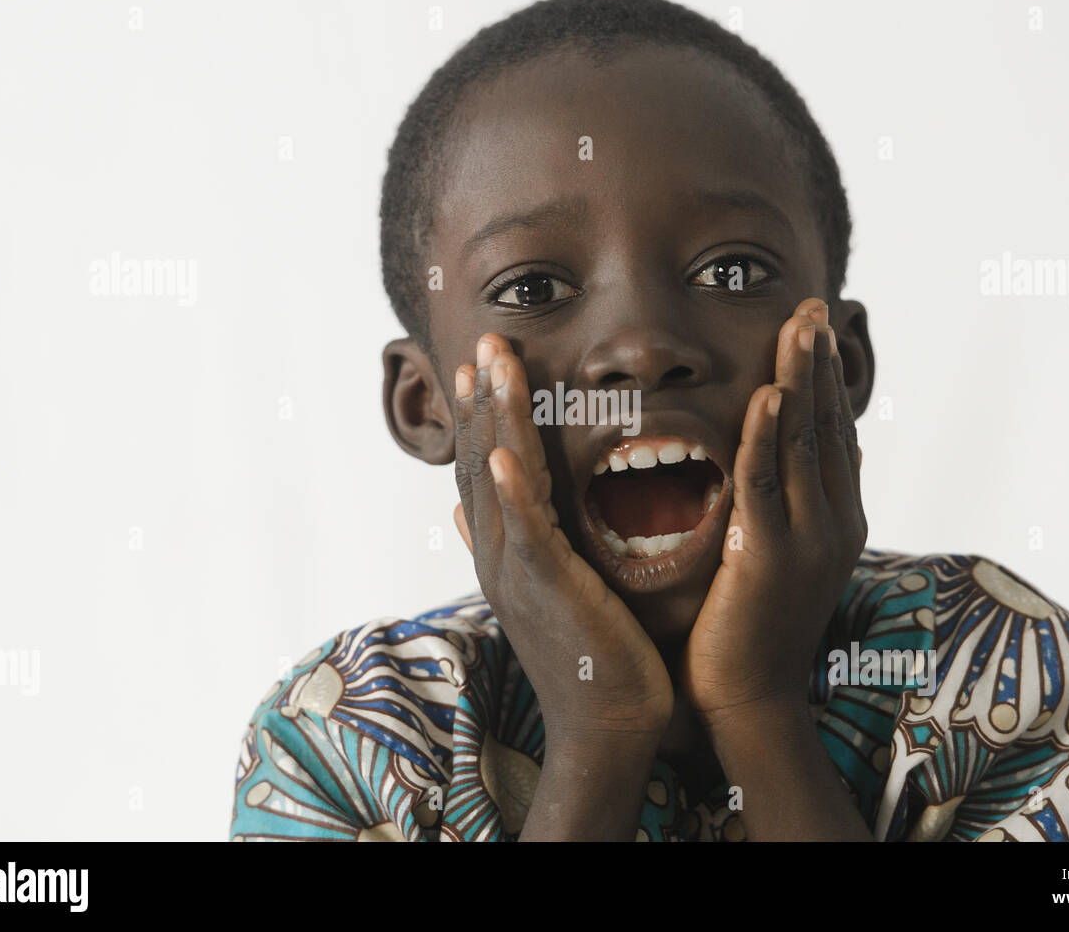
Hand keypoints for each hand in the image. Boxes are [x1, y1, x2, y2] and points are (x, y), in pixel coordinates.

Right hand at [453, 334, 674, 744]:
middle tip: (485, 341)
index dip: (483, 415)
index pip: (486, 469)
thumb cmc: (589, 659)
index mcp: (503, 552)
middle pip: (483, 461)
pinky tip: (507, 455)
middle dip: (484, 399)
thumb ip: (511, 541)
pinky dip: (513, 492)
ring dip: (495, 421)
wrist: (606, 726)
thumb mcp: (542, 591)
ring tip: (493, 365)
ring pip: (500, 482)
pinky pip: (526, 533)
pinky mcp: (545, 591)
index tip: (483, 366)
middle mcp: (499, 555)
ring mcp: (516, 572)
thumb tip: (462, 507)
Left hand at [679, 298, 866, 724]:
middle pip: (827, 426)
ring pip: (804, 444)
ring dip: (801, 380)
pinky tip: (769, 394)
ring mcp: (808, 540)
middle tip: (812, 304)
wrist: (747, 699)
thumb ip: (802, 502)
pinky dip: (768, 437)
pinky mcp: (769, 558)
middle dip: (819, 362)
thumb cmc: (755, 628)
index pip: (835, 432)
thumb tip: (832, 451)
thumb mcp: (788, 555)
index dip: (826, 378)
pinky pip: (766, 485)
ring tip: (800, 325)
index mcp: (838, 519)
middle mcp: (834, 523)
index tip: (817, 326)